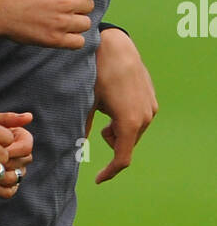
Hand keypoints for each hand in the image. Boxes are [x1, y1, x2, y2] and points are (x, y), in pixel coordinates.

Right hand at [0, 0, 103, 48]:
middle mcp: (66, 2)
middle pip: (90, 5)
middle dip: (79, 4)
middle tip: (61, 3)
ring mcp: (60, 22)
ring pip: (85, 24)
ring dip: (76, 21)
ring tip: (60, 18)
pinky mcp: (53, 39)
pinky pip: (78, 42)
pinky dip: (73, 38)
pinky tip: (61, 31)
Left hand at [87, 27, 157, 182]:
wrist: (116, 47)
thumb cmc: (97, 74)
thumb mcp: (86, 103)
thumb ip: (82, 128)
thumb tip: (73, 149)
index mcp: (128, 123)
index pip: (122, 159)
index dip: (109, 172)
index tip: (98, 179)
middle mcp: (144, 118)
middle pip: (125, 144)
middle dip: (110, 140)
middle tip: (98, 120)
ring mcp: (151, 109)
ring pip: (131, 133)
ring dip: (117, 129)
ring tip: (106, 107)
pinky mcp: (152, 101)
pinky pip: (138, 120)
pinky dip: (125, 119)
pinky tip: (115, 100)